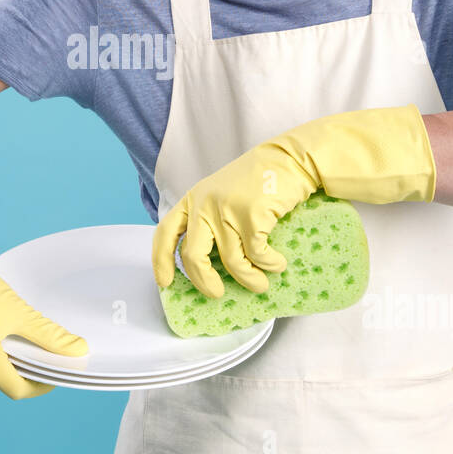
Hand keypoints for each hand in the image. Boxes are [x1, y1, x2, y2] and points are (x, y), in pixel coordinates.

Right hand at [0, 254, 88, 399]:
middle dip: (22, 368)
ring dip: (3, 362)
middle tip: (36, 350)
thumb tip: (78, 350)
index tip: (53, 372)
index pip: (17, 389)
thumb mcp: (18, 313)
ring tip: (11, 338)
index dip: (40, 384)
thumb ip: (50, 336)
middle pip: (2, 381)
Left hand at [152, 105, 436, 298]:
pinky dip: (269, 265)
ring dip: (248, 279)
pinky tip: (278, 264)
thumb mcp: (222, 193)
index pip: (166, 233)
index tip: (165, 282)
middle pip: (193, 256)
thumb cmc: (259, 179)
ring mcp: (227, 212)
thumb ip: (210, 219)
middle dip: (203, 281)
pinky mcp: (252, 218)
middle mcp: (204, 205)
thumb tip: (208, 263)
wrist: (290, 160)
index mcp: (193, 199)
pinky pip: (257, 256)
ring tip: (260, 285)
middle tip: (215, 294)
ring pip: (231, 262)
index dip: (162, 261)